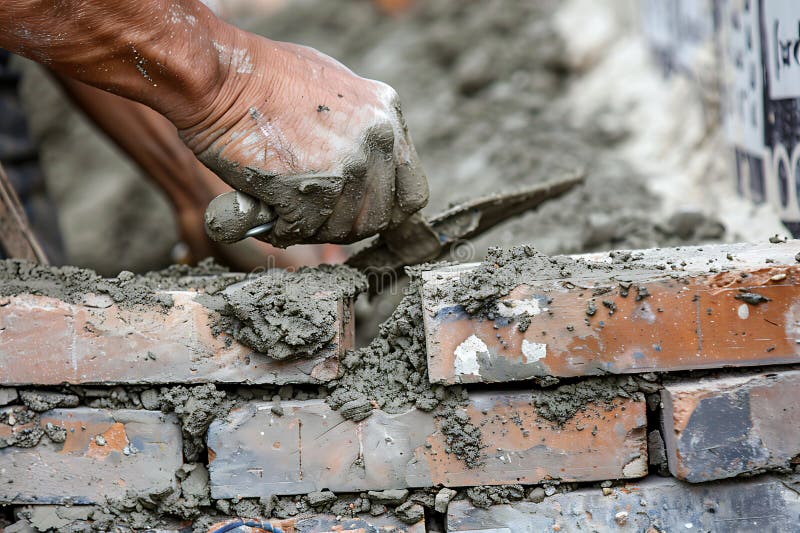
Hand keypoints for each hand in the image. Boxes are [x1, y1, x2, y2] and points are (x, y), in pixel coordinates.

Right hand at [181, 32, 428, 246]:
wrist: (222, 78)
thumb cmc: (268, 78)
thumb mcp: (339, 91)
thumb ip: (363, 130)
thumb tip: (370, 170)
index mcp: (387, 118)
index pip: (412, 193)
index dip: (388, 210)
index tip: (365, 213)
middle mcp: (376, 143)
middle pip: (379, 218)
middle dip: (347, 224)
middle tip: (315, 214)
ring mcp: (346, 168)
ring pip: (342, 229)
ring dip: (314, 228)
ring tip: (288, 208)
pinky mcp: (311, 191)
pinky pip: (304, 232)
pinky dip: (284, 230)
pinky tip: (270, 212)